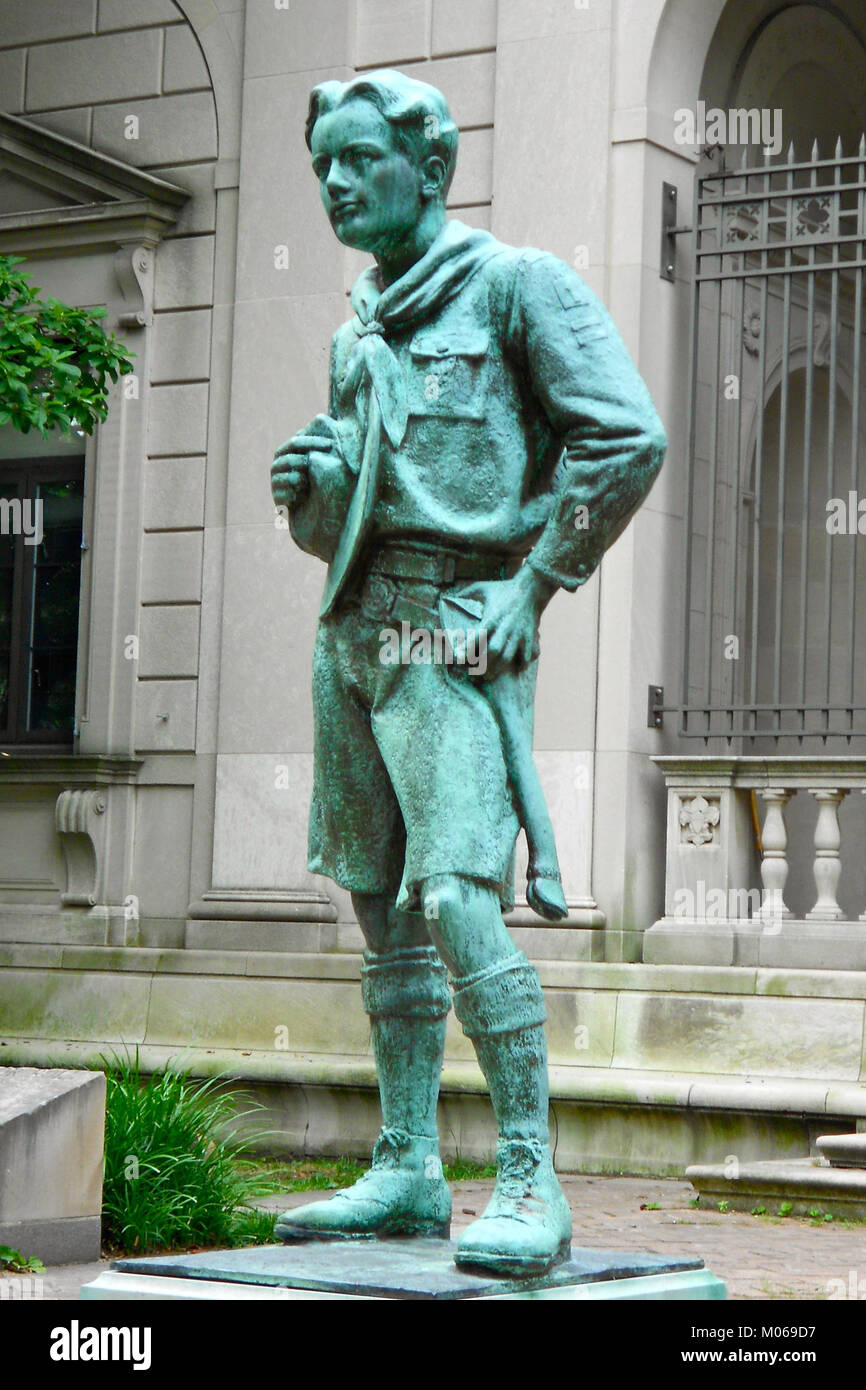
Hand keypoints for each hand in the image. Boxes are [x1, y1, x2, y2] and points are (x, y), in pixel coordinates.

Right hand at [271, 415, 341, 510]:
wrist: (308, 506)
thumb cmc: (315, 478)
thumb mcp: (316, 460)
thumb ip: (316, 445)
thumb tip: (324, 419)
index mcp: (284, 452)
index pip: (296, 441)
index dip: (313, 441)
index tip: (331, 444)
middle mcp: (277, 466)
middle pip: (291, 459)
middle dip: (309, 461)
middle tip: (326, 463)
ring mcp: (276, 482)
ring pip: (291, 477)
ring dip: (305, 479)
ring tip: (315, 481)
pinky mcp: (278, 499)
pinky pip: (287, 495)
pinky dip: (298, 494)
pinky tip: (307, 495)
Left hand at [453, 565, 555, 679]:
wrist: (532, 588)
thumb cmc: (504, 589)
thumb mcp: (483, 587)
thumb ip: (465, 593)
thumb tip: (446, 597)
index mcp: (493, 617)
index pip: (478, 636)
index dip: (467, 649)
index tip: (459, 657)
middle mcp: (506, 627)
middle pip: (494, 651)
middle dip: (483, 665)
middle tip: (474, 674)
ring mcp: (520, 634)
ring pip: (509, 657)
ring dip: (498, 669)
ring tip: (489, 676)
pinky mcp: (531, 637)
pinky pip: (528, 656)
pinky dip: (522, 664)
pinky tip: (515, 668)